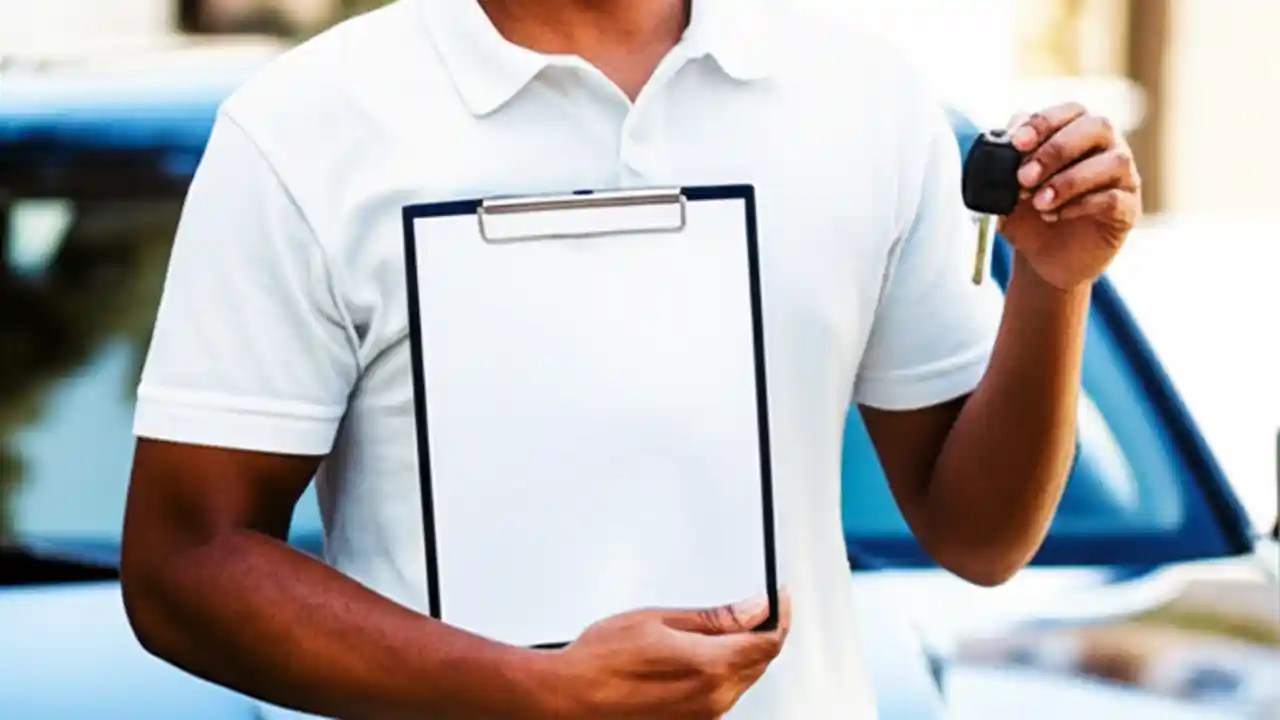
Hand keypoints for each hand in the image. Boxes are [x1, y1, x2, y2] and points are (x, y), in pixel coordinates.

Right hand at [542, 591, 791, 718]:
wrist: (567, 701)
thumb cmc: (600, 661)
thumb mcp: (657, 620)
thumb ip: (714, 618)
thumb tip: (754, 608)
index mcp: (710, 668)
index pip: (769, 641)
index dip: (779, 615)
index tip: (778, 598)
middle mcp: (714, 699)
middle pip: (760, 662)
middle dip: (763, 632)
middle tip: (753, 606)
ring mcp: (703, 717)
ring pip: (743, 680)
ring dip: (743, 654)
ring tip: (721, 628)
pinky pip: (722, 696)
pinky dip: (723, 673)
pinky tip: (701, 657)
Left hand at [1000, 103, 1142, 291]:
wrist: (1043, 258)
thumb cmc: (1029, 214)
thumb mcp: (1007, 188)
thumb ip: (1005, 162)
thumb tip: (1003, 140)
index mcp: (1078, 132)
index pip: (1071, 111)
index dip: (1044, 122)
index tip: (1017, 143)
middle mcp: (1107, 147)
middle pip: (1098, 127)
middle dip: (1057, 150)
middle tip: (1025, 177)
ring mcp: (1123, 178)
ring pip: (1114, 161)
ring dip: (1070, 180)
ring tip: (1039, 203)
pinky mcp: (1128, 209)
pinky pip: (1115, 198)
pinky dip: (1082, 204)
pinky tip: (1056, 215)